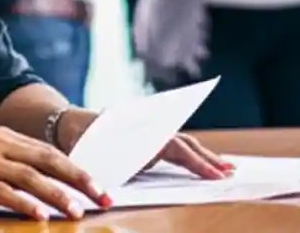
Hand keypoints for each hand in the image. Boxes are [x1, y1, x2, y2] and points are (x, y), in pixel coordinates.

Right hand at [0, 126, 107, 221]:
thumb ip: (9, 160)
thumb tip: (40, 175)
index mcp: (5, 138)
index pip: (51, 152)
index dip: (77, 168)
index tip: (98, 185)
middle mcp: (0, 146)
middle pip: (50, 161)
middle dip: (80, 179)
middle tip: (103, 196)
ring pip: (33, 177)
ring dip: (58, 195)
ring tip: (77, 212)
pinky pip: (5, 193)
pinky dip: (25, 204)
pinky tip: (41, 216)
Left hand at [56, 109, 231, 180]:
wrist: (68, 124)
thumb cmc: (79, 139)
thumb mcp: (94, 152)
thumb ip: (116, 164)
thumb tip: (134, 174)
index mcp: (141, 131)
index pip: (177, 148)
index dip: (198, 162)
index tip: (217, 173)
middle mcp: (150, 129)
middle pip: (186, 143)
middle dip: (209, 158)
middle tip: (232, 170)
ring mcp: (149, 133)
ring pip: (183, 144)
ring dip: (204, 155)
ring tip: (226, 166)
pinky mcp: (147, 140)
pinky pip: (174, 147)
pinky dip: (191, 154)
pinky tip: (203, 161)